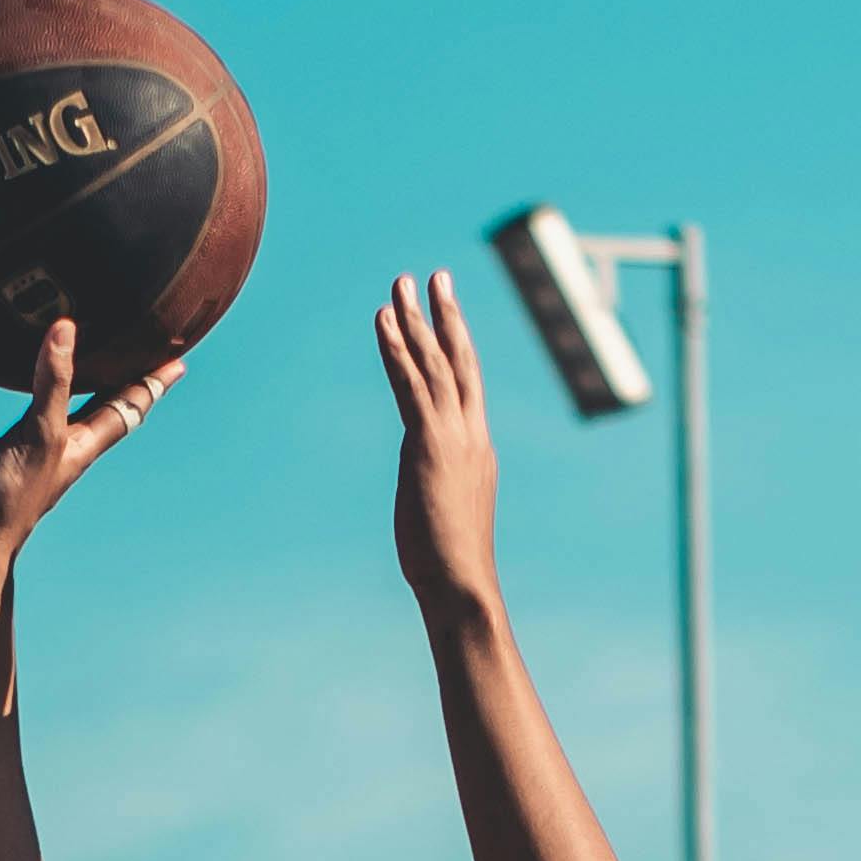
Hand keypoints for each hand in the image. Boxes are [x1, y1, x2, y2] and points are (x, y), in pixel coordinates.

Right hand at [0, 312, 179, 605]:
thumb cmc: (11, 500)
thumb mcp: (43, 436)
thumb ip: (52, 383)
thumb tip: (65, 329)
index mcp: (75, 445)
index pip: (123, 408)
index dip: (149, 384)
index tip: (176, 359)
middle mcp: (43, 442)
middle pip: (82, 399)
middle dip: (105, 371)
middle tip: (123, 336)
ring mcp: (3, 446)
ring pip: (20, 398)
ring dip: (29, 370)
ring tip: (44, 334)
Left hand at [378, 270, 503, 629]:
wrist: (461, 586)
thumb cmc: (451, 566)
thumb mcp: (447, 515)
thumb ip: (438, 487)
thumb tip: (428, 487)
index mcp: (477, 449)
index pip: (469, 384)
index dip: (458, 344)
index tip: (446, 311)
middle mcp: (471, 434)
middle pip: (460, 360)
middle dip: (446, 315)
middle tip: (435, 275)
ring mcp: (454, 437)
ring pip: (436, 363)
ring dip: (416, 319)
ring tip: (401, 283)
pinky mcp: (429, 446)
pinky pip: (411, 385)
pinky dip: (396, 349)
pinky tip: (383, 320)